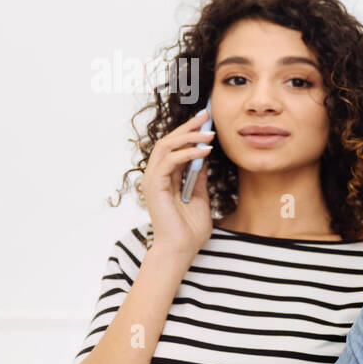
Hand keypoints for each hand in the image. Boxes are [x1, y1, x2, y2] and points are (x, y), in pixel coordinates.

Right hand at [140, 107, 215, 257]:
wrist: (181, 249)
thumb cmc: (189, 229)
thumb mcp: (200, 197)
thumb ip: (199, 177)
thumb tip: (205, 157)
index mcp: (165, 177)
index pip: (174, 146)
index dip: (189, 131)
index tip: (206, 119)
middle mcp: (155, 175)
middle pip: (168, 140)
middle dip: (188, 126)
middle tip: (206, 114)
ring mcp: (152, 180)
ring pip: (167, 146)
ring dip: (189, 137)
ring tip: (210, 133)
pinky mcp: (155, 186)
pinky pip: (170, 161)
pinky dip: (188, 154)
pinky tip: (205, 151)